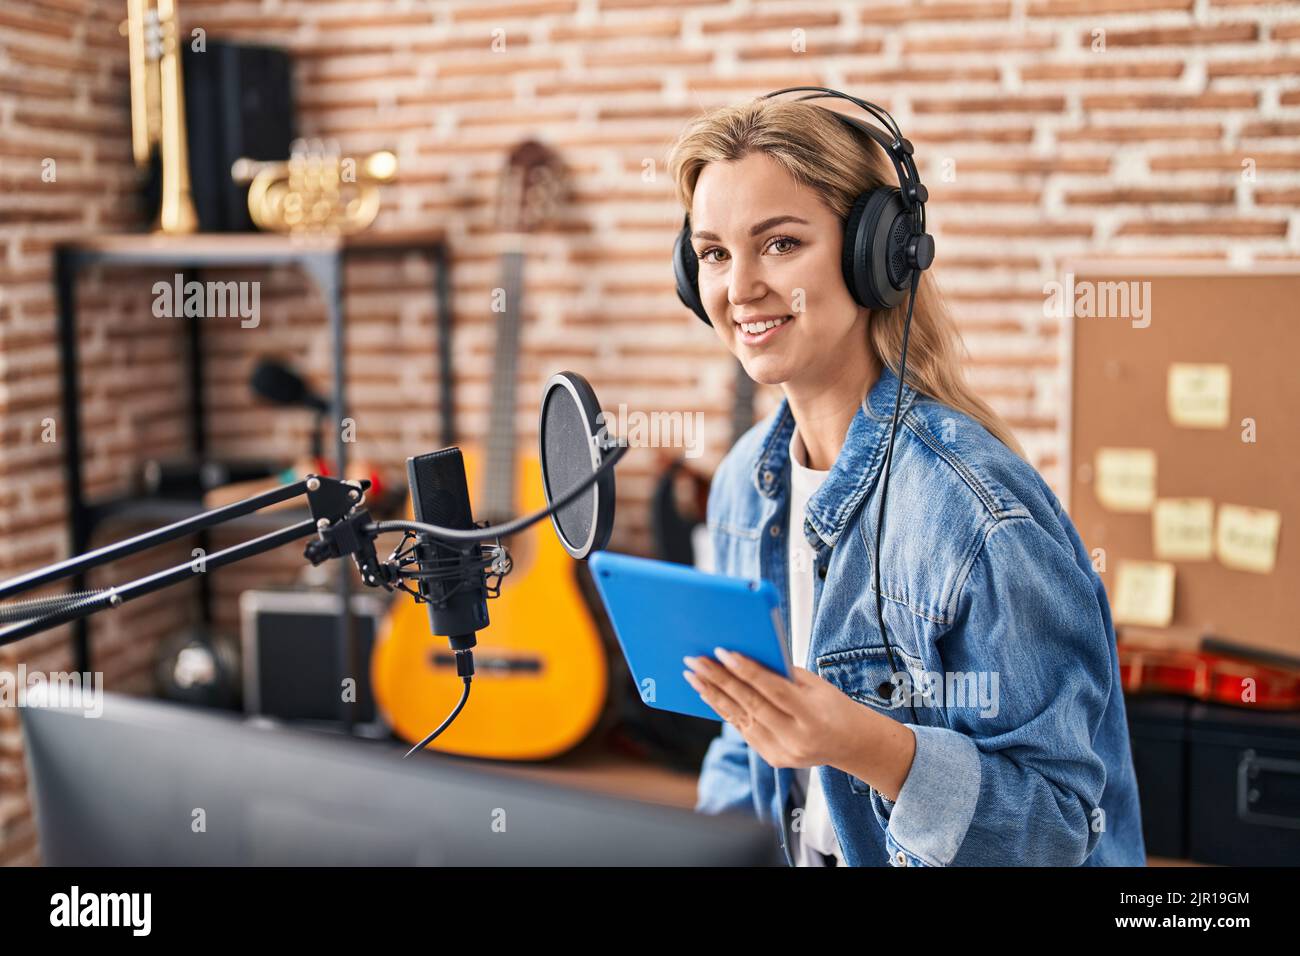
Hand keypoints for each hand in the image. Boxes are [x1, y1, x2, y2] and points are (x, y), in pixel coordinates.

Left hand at [683, 648, 874, 771]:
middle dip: (719, 680)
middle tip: (696, 661)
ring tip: (694, 676)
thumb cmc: (834, 706)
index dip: (747, 671)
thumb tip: (747, 657)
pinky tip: (709, 694)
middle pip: (751, 704)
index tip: (723, 652)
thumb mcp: (816, 685)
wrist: (851, 744)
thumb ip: (784, 674)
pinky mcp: (773, 758)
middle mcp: (796, 738)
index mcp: (812, 716)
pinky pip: (744, 730)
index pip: (773, 690)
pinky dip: (725, 710)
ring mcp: (783, 752)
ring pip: (741, 719)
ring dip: (713, 695)